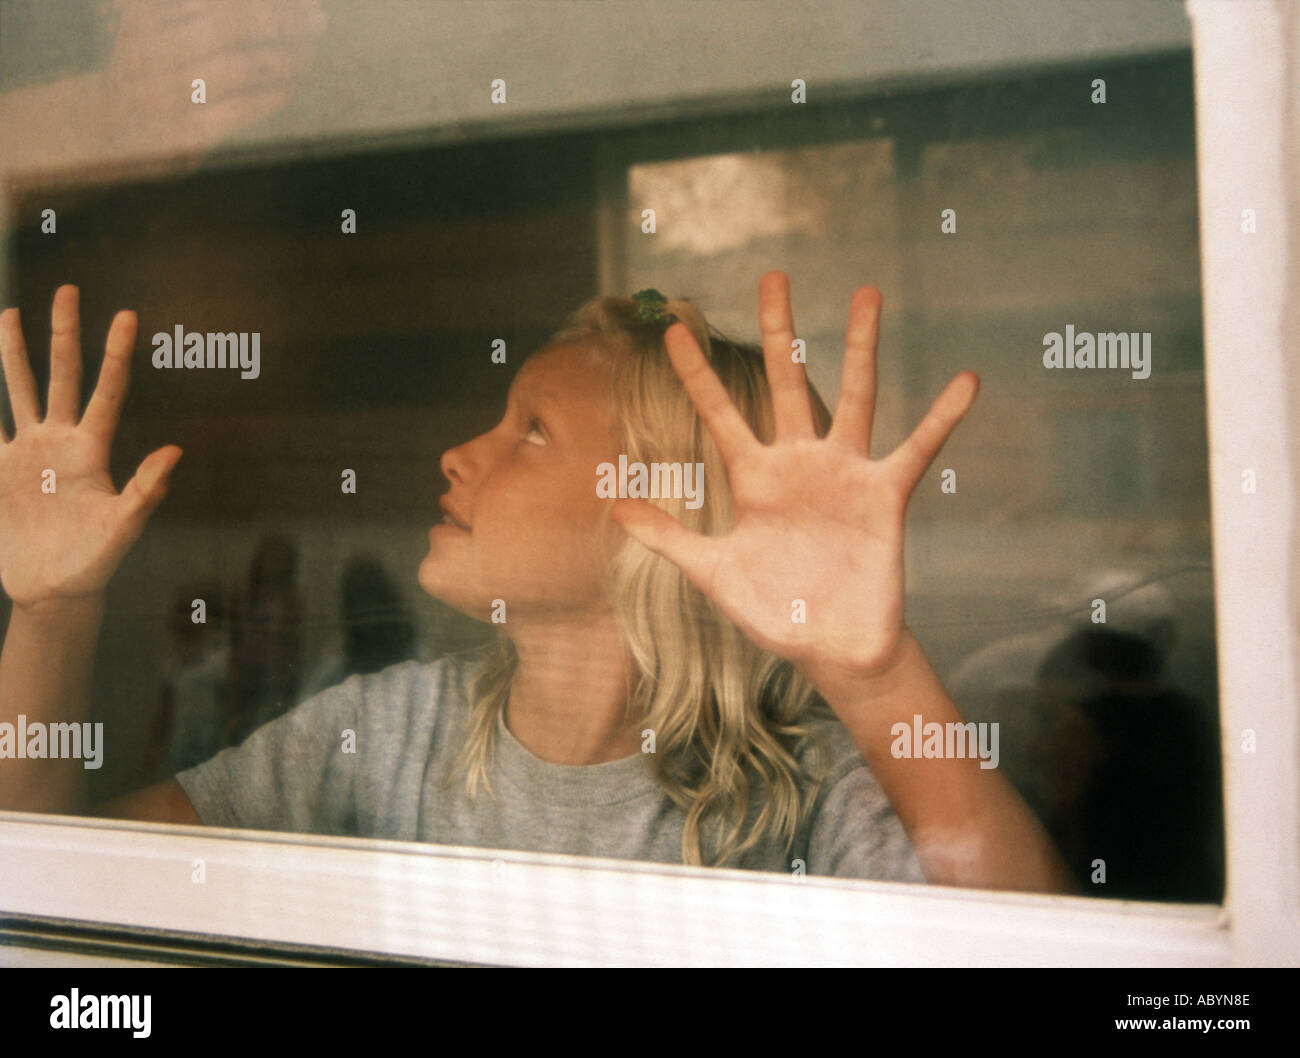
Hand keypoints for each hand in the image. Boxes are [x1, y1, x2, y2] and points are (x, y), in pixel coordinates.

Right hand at [0, 285, 180, 611]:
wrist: (55, 590)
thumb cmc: (97, 562)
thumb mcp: (124, 528)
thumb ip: (146, 491)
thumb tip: (175, 452)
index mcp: (93, 449)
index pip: (108, 390)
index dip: (116, 353)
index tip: (127, 315)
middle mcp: (61, 441)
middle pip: (62, 374)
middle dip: (63, 333)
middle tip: (70, 289)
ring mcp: (28, 451)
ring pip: (19, 389)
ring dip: (12, 353)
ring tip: (8, 313)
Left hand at [610, 271, 977, 692]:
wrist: (831, 648)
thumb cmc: (774, 612)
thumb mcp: (712, 572)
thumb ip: (666, 536)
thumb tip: (612, 503)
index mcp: (755, 478)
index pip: (719, 413)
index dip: (695, 373)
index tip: (671, 329)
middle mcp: (799, 463)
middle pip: (786, 381)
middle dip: (778, 330)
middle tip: (773, 275)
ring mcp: (844, 474)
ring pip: (854, 396)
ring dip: (861, 346)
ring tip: (866, 291)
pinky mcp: (885, 495)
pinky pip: (918, 449)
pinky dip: (943, 418)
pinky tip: (966, 381)